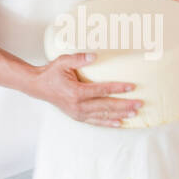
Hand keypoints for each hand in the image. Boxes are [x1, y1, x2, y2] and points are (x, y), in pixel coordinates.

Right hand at [28, 52, 142, 126]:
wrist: (38, 87)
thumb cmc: (52, 73)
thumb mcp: (63, 61)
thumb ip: (79, 59)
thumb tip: (94, 56)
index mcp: (76, 92)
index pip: (101, 90)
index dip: (117, 88)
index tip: (131, 87)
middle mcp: (78, 105)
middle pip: (106, 106)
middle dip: (124, 105)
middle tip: (140, 104)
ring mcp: (78, 113)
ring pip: (103, 115)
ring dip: (120, 114)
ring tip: (135, 113)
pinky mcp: (78, 117)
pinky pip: (96, 122)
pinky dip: (108, 122)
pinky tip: (120, 123)